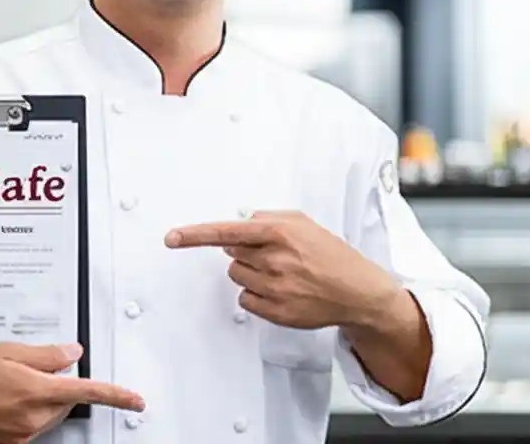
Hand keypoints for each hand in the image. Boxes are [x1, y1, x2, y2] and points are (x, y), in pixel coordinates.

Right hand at [0, 342, 143, 443]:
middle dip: (57, 386)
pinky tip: (1, 400)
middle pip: (65, 401)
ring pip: (49, 415)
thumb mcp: (5, 351)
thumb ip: (44, 354)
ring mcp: (21, 436)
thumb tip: (71, 354)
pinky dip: (26, 412)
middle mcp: (33, 418)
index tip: (134, 400)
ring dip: (40, 399)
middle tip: (28, 370)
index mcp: (35, 391)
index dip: (116, 395)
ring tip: (6, 384)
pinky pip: (31, 427)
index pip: (87, 392)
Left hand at [164, 210, 403, 329]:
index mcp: (278, 233)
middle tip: (275, 257)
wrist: (358, 291)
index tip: (171, 238)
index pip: (227, 232)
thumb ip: (268, 217)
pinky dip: (256, 295)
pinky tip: (282, 291)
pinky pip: (245, 300)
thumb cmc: (329, 254)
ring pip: (237, 277)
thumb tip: (240, 222)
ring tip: (283, 274)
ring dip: (251, 274)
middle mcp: (274, 260)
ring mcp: (275, 288)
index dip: (195, 235)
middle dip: (245, 254)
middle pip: (231, 256)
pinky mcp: (276, 312)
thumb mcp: (303, 223)